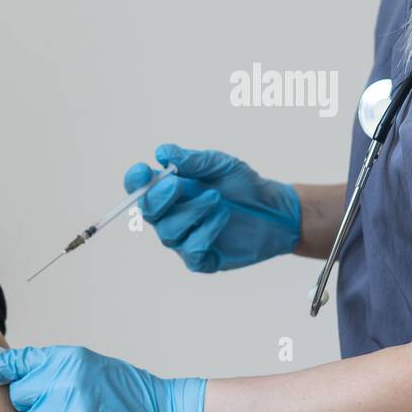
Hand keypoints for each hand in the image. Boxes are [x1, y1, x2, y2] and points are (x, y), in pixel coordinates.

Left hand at [0, 345, 205, 411]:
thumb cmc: (121, 391)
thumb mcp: (84, 366)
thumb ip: (45, 367)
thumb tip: (5, 372)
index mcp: (64, 359)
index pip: (15, 363)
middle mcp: (64, 381)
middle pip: (20, 399)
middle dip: (35, 405)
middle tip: (66, 404)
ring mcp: (70, 411)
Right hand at [126, 144, 300, 271]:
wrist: (275, 209)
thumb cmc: (243, 186)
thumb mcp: (219, 165)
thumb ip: (192, 161)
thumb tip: (162, 152)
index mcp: (168, 192)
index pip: (139, 189)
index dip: (135, 181)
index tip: (143, 171)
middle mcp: (170, 216)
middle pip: (148, 211)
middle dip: (159, 197)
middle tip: (178, 184)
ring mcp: (184, 239)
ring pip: (169, 232)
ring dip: (191, 212)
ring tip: (216, 198)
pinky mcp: (201, 259)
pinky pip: (191, 250)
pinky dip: (205, 231)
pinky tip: (222, 217)